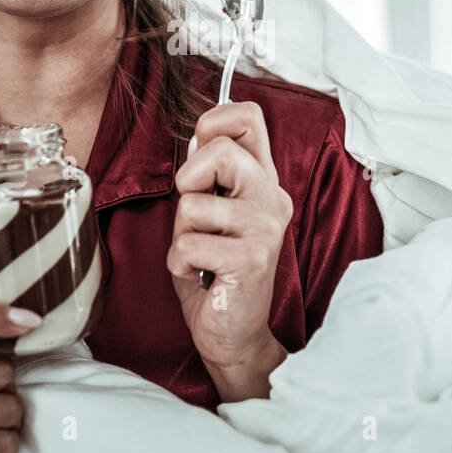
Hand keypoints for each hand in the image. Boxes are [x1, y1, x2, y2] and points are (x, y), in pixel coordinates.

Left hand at [167, 101, 293, 386]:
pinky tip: (201, 276)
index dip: (215, 120)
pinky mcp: (252, 258)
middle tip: (198, 220)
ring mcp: (266, 227)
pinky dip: (179, 264)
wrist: (235, 334)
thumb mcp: (209, 214)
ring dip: (181, 235)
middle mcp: (272, 197)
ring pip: (191, 205)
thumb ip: (208, 176)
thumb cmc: (215, 271)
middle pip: (219, 151)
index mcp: (262, 180)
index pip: (249, 118)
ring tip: (202, 255)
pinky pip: (187, 245)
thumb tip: (199, 137)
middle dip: (188, 183)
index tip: (201, 152)